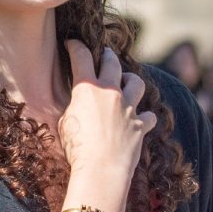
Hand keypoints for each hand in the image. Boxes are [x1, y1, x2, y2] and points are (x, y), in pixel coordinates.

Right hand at [58, 43, 156, 188]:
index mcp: (87, 89)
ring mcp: (128, 108)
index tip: (72, 42)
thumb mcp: (65, 123)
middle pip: (113, 64)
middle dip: (108, 55)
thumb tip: (80, 106)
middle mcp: (111, 93)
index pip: (81, 58)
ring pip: (136, 83)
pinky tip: (139, 120)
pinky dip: (144, 117)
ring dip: (131, 81)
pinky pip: (148, 116)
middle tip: (106, 54)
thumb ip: (75, 108)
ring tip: (126, 83)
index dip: (76, 47)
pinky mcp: (140, 125)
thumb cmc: (76, 148)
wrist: (101, 169)